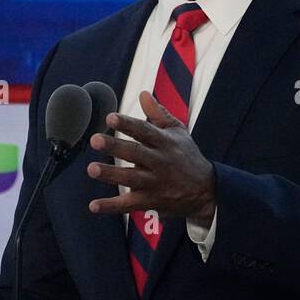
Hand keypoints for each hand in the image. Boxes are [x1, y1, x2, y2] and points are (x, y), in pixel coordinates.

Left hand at [85, 90, 216, 227]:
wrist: (207, 191)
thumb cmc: (187, 156)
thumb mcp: (179, 132)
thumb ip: (159, 114)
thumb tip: (143, 93)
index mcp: (165, 142)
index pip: (145, 131)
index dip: (127, 124)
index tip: (110, 117)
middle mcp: (160, 162)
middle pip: (136, 153)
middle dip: (115, 146)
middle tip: (95, 140)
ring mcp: (155, 183)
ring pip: (131, 178)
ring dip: (111, 174)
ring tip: (92, 169)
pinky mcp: (151, 201)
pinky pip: (129, 204)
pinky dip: (111, 206)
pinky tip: (93, 206)